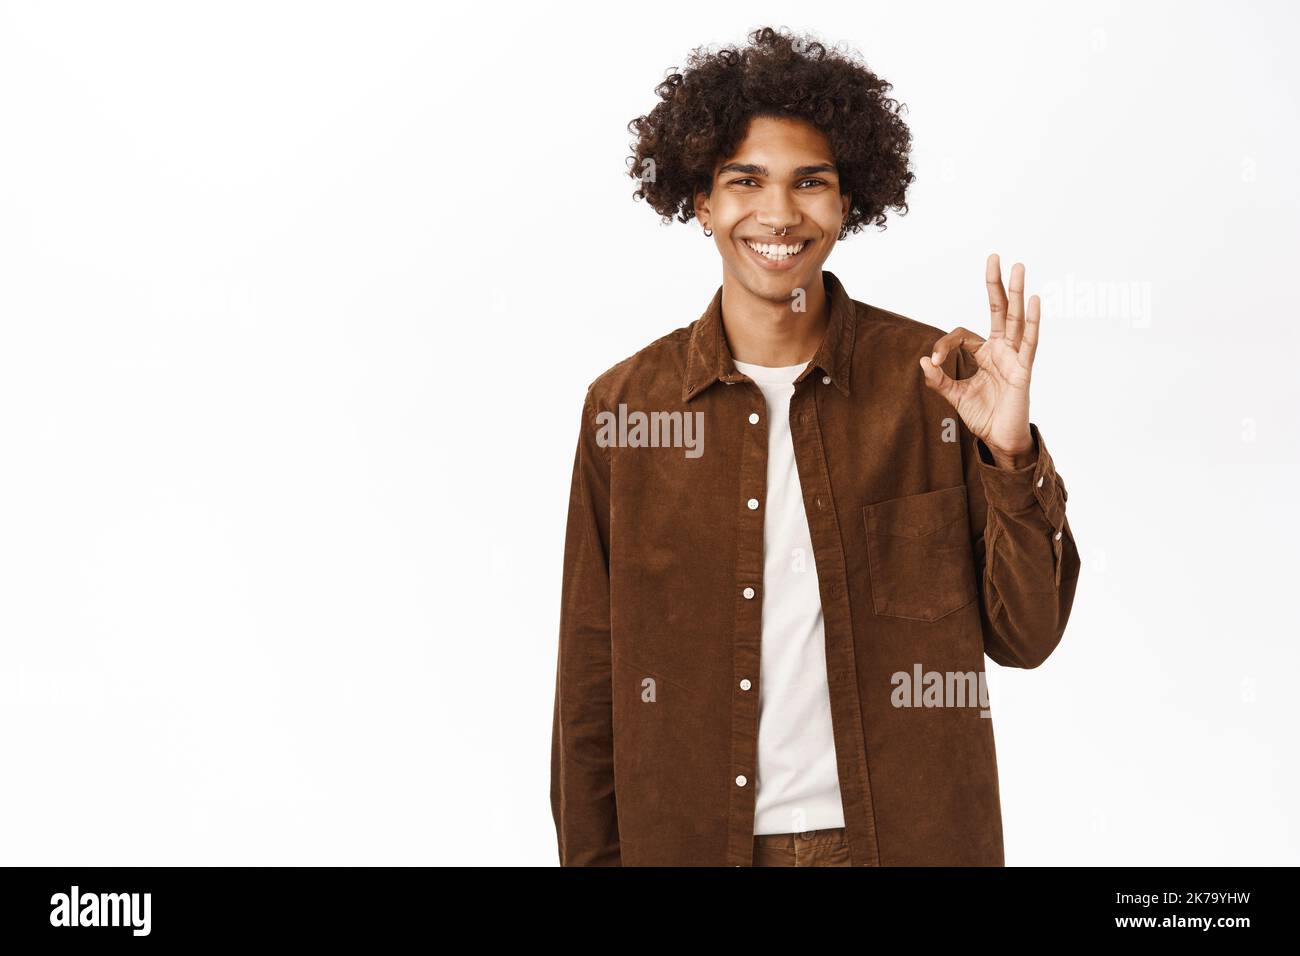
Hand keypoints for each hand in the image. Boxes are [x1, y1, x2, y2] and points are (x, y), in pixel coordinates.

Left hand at [919, 253, 1037, 467]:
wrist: (999, 439)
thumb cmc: (983, 416)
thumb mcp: (955, 395)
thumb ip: (939, 379)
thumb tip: (923, 360)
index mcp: (985, 353)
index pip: (963, 334)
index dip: (944, 344)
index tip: (934, 362)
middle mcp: (1002, 350)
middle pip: (999, 310)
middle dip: (996, 284)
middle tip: (995, 257)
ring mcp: (1015, 357)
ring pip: (1016, 319)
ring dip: (1016, 293)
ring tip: (1018, 267)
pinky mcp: (1024, 369)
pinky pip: (1030, 341)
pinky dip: (1033, 321)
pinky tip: (1033, 299)